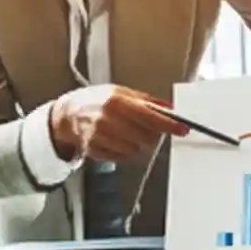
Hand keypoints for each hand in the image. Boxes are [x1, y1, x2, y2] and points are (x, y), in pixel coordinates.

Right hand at [49, 85, 187, 161]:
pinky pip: (123, 157)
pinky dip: (125, 150)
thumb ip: (145, 100)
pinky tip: (116, 139)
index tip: (183, 129)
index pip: (151, 116)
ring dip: (138, 143)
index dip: (170, 124)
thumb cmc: (95, 100)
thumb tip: (168, 107)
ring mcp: (101, 137)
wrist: (67, 114)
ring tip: (126, 131)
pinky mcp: (95, 151)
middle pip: (147, 137)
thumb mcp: (120, 91)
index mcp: (116, 101)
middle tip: (146, 127)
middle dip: (152, 134)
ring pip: (136, 149)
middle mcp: (108, 119)